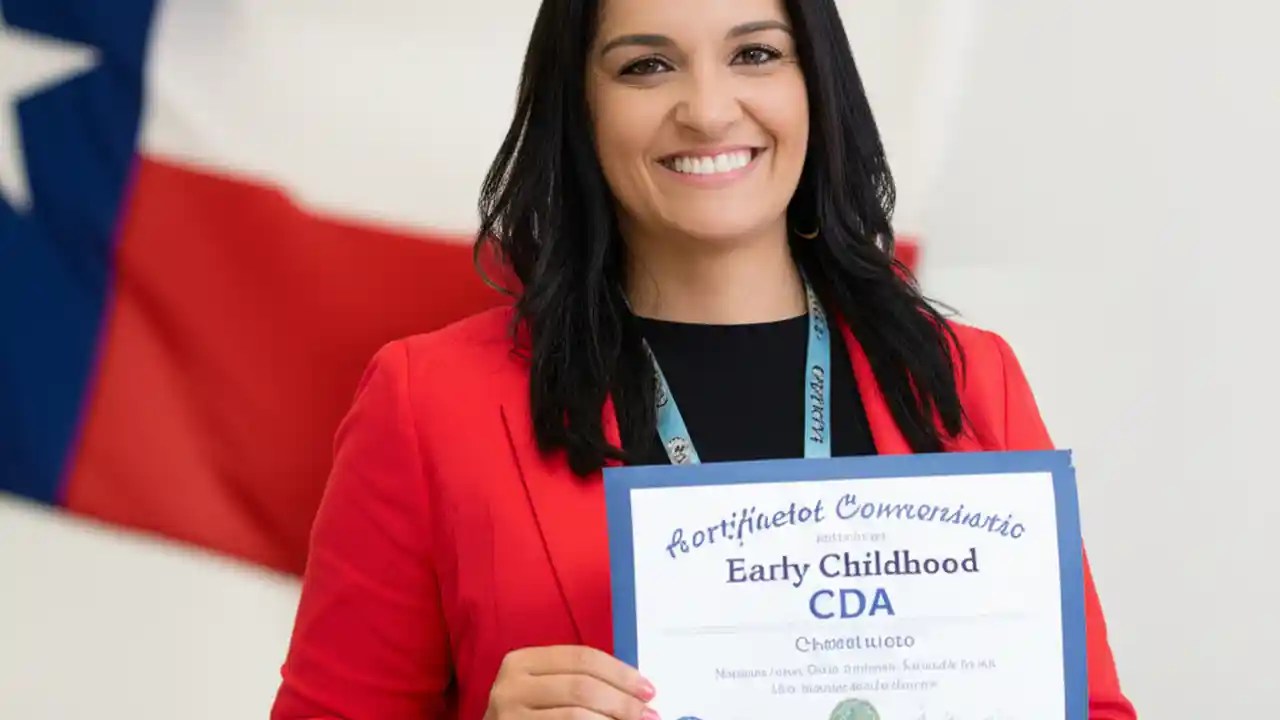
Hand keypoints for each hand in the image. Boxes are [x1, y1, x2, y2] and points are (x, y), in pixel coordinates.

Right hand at [485, 645, 657, 719]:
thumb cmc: (527, 713)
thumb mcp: (543, 687)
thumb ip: (579, 680)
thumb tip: (634, 688)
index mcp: (522, 661)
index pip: (582, 658)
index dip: (620, 672)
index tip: (648, 689)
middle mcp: (511, 685)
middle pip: (582, 686)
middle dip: (622, 701)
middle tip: (648, 713)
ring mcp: (511, 715)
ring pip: (576, 715)